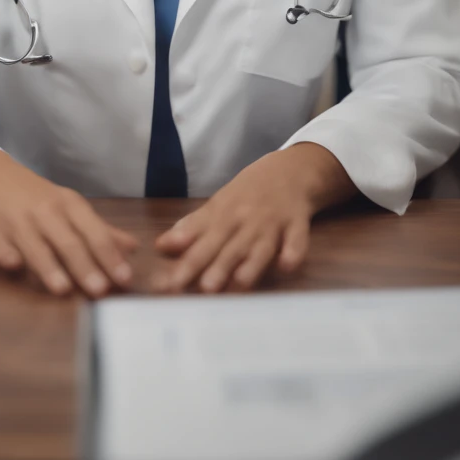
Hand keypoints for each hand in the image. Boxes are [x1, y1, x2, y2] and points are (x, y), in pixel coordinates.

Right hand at [0, 148, 138, 297]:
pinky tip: (14, 267)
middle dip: (84, 266)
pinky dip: (6, 254)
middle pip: (68, 241)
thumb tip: (134, 249)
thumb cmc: (36, 197)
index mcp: (69, 205)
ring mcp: (16, 220)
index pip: (94, 232)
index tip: (125, 278)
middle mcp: (45, 212)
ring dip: (48, 266)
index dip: (109, 255)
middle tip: (100, 290)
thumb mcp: (70, 207)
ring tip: (63, 289)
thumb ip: (100, 230)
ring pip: (35, 244)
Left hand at [152, 145, 345, 292]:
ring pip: (261, 246)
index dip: (188, 263)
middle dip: (218, 266)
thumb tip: (161, 245)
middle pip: (230, 246)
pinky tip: (286, 265)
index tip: (171, 285)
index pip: (202, 242)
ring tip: (240, 283)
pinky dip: (293, 252)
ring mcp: (273, 223)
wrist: (288, 170)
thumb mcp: (218, 204)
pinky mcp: (298, 224)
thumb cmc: (247, 193)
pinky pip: (297, 240)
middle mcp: (246, 220)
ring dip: (252, 264)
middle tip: (205, 288)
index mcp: (223, 215)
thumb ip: (192, 227)